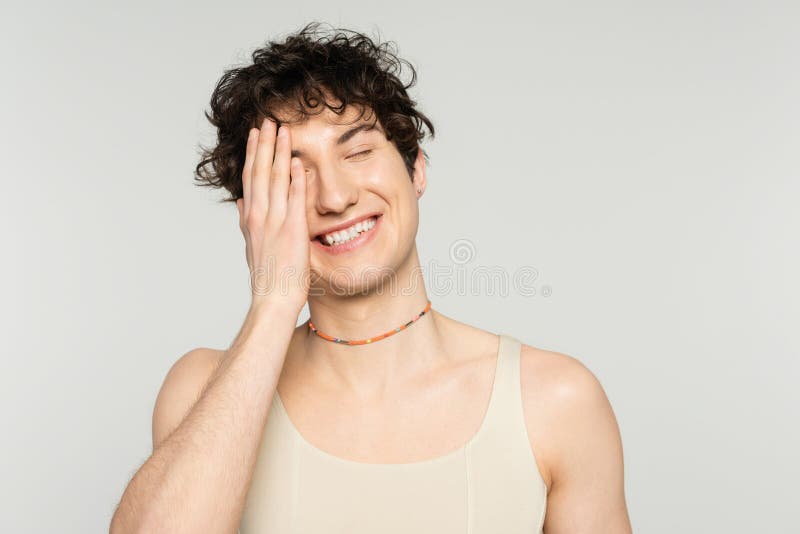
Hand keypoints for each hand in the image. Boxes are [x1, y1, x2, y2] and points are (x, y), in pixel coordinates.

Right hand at [236, 118, 309, 314]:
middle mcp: (259, 215)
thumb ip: (247, 222)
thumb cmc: (266, 277)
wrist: (272, 300)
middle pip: (260, 171)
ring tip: (283, 130)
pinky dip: (297, 179)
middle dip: (264, 143)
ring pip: (276, 179)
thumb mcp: (251, 246)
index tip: (255, 134)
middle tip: (268, 120)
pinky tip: (299, 161)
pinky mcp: (293, 230)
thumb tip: (241, 203)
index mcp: (250, 217)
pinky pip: (295, 199)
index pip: (250, 177)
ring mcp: (275, 222)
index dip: (253, 153)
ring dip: (280, 152)